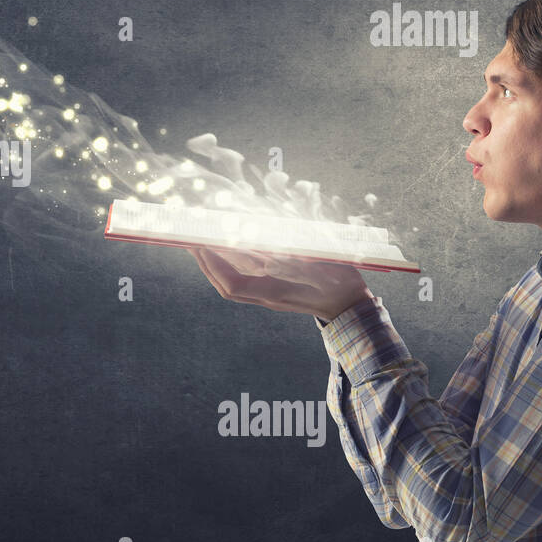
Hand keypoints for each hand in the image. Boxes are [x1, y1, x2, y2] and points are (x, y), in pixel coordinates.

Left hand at [188, 246, 373, 320]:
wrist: (351, 304)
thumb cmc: (340, 285)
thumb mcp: (322, 270)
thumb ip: (296, 264)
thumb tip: (269, 255)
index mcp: (274, 293)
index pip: (232, 284)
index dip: (213, 264)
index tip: (200, 244)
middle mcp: (265, 295)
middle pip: (225, 281)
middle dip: (205, 260)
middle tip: (190, 237)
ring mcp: (268, 292)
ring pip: (232, 278)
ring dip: (214, 260)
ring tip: (202, 238)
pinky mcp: (273, 286)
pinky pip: (244, 274)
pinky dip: (230, 260)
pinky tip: (227, 245)